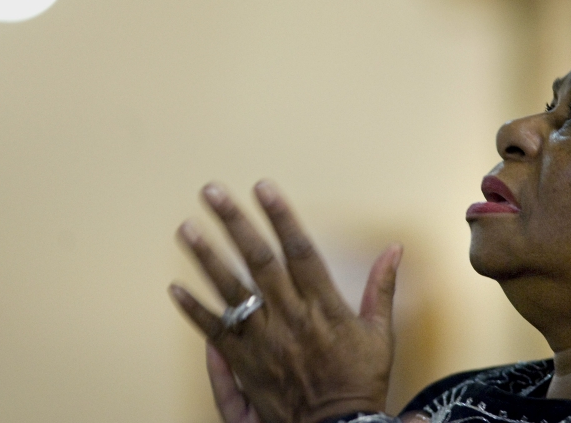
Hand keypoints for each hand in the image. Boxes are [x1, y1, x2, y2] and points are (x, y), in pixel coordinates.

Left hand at [170, 180, 402, 422]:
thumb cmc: (359, 382)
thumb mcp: (380, 334)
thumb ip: (382, 287)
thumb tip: (395, 248)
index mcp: (323, 306)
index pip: (299, 250)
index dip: (281, 216)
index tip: (263, 187)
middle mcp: (290, 317)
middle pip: (258, 261)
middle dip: (234, 223)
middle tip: (212, 192)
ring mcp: (264, 340)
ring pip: (231, 291)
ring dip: (206, 257)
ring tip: (187, 229)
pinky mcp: (245, 363)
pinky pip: (215, 333)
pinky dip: (194, 310)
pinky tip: (175, 288)